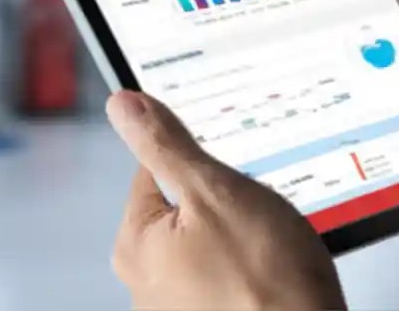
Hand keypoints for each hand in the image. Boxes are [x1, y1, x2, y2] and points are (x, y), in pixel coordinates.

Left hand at [106, 90, 345, 309]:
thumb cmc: (265, 277)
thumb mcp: (215, 191)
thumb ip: (167, 146)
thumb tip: (125, 106)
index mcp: (135, 246)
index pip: (156, 172)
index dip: (202, 163)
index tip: (232, 172)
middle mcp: (145, 284)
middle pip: (186, 210)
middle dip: (225, 202)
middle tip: (258, 213)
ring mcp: (180, 308)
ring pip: (212, 243)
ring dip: (241, 237)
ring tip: (270, 246)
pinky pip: (229, 275)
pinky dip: (250, 267)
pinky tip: (273, 270)